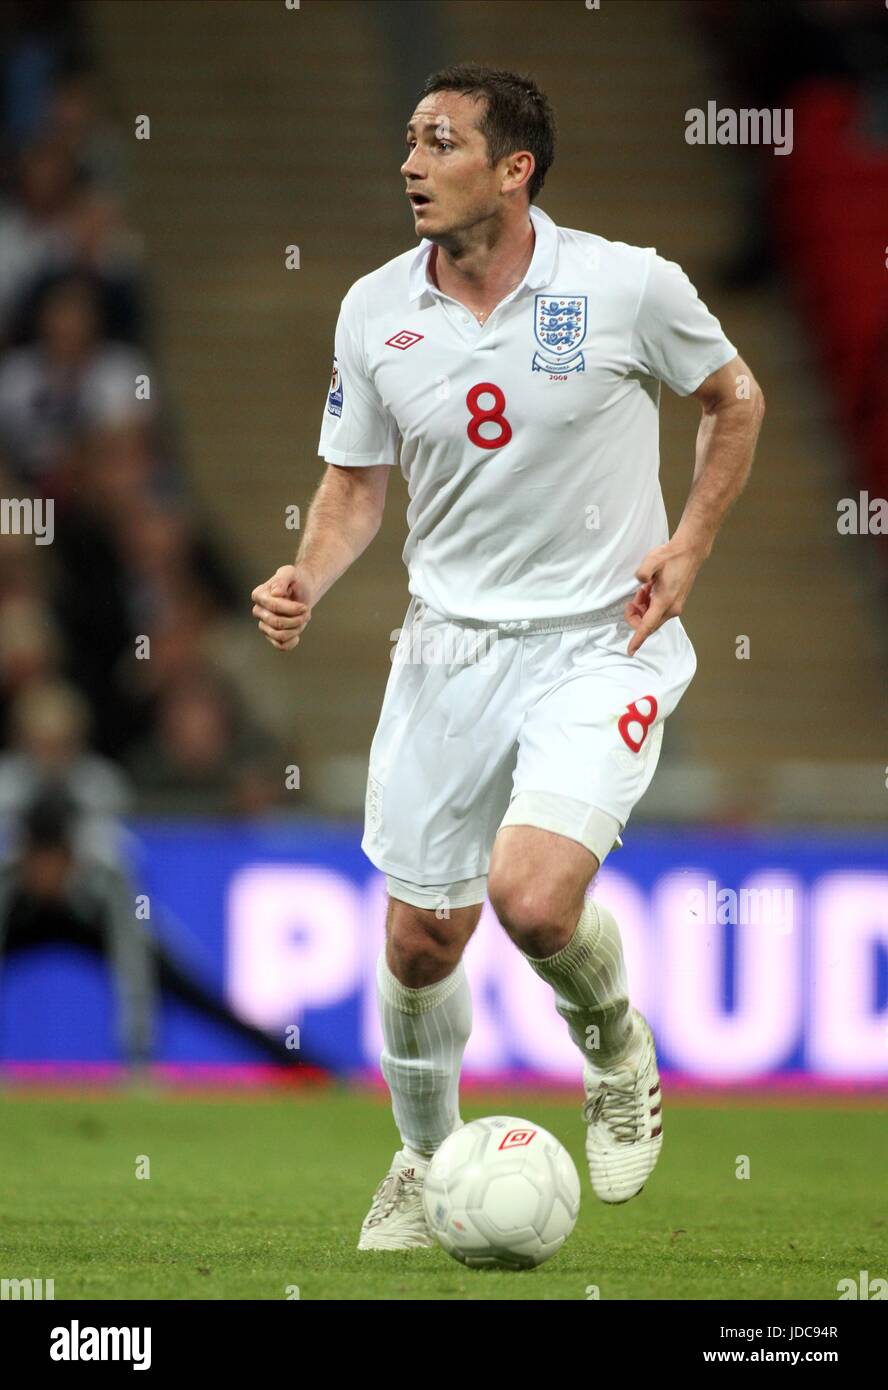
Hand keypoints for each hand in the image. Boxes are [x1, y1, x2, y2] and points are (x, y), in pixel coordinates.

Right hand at [252, 565, 314, 650]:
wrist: (302, 590)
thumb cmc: (295, 580)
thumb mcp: (290, 572)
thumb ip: (282, 579)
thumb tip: (275, 593)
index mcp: (259, 595)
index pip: (274, 607)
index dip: (292, 609)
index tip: (304, 606)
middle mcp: (258, 610)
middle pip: (276, 623)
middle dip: (296, 619)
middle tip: (306, 613)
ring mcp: (264, 624)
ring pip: (279, 635)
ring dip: (296, 629)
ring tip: (303, 620)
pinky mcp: (271, 635)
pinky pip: (280, 645)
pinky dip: (291, 642)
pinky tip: (297, 635)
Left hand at [623, 541, 702, 655]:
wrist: (690, 552)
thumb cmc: (671, 556)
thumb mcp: (652, 560)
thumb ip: (642, 573)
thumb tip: (641, 582)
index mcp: (664, 602)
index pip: (647, 626)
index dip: (637, 639)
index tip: (630, 651)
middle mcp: (671, 608)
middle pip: (647, 624)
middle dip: (636, 616)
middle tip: (633, 599)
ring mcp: (675, 607)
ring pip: (652, 618)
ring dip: (642, 609)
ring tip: (643, 591)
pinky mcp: (676, 603)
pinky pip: (657, 611)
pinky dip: (649, 605)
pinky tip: (649, 591)